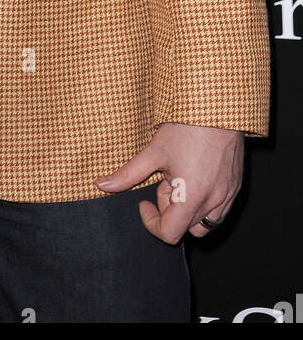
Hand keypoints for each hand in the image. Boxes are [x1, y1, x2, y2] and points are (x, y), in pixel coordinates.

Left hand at [95, 122, 243, 243]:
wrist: (217, 107)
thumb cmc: (187, 127)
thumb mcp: (153, 151)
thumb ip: (128, 173)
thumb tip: (103, 184)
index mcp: (191, 197)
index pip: (169, 233)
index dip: (151, 222)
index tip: (144, 203)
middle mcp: (214, 202)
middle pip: (186, 228)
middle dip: (170, 210)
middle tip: (164, 180)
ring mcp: (228, 195)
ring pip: (206, 222)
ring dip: (189, 209)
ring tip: (181, 178)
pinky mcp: (236, 186)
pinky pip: (220, 209)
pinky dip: (205, 202)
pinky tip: (196, 176)